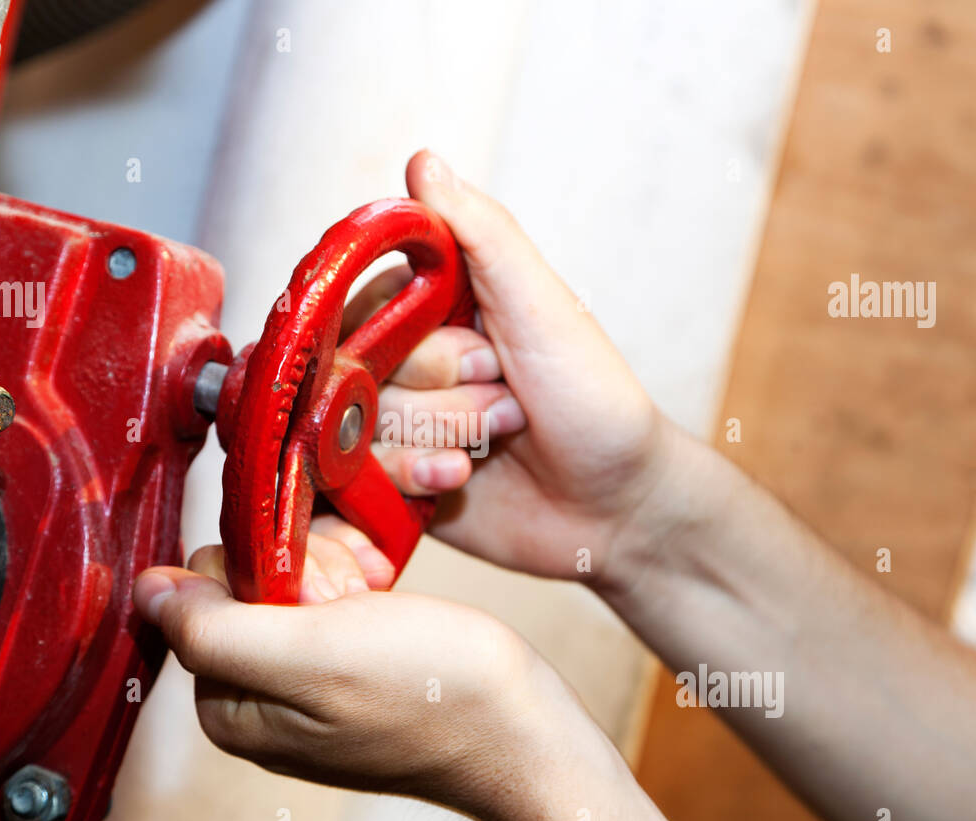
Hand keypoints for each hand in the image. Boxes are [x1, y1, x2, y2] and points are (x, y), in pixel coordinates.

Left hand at [132, 517, 692, 820]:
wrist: (522, 725)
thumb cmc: (431, 694)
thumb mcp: (311, 653)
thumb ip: (214, 626)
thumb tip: (144, 591)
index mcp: (232, 705)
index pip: (201, 593)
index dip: (260, 569)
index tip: (319, 592)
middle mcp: (260, 695)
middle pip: (244, 577)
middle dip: (304, 567)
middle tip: (355, 597)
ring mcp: (305, 678)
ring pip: (290, 571)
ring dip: (336, 566)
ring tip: (379, 595)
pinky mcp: (346, 658)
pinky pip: (328, 587)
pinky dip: (358, 576)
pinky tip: (387, 591)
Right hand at [364, 150, 684, 589]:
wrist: (617, 506)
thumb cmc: (593, 397)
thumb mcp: (542, 306)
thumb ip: (482, 235)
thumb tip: (423, 160)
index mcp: (436, 306)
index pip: (368, 304)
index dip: (426, 340)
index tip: (487, 352)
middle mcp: (407, 358)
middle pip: (360, 369)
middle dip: (446, 394)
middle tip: (508, 399)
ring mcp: (397, 420)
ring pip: (358, 425)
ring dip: (443, 436)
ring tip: (500, 439)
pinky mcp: (392, 478)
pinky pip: (358, 477)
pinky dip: (416, 477)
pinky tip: (463, 479)